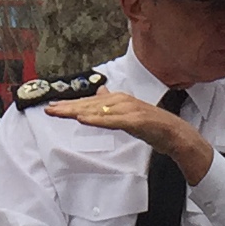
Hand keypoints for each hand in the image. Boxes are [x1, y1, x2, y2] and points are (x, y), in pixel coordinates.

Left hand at [46, 88, 215, 180]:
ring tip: (60, 113)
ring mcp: (128, 110)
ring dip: (78, 112)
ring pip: (98, 111)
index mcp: (118, 99)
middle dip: (68, 107)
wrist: (175, 134)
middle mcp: (121, 101)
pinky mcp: (135, 121)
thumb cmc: (151, 126)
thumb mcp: (128, 113)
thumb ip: (112, 104)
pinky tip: (83, 120)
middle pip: (89, 105)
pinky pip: (112, 121)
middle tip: (49, 109)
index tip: (52, 107)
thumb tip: (100, 91)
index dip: (70, 105)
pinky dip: (97, 120)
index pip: (89, 102)